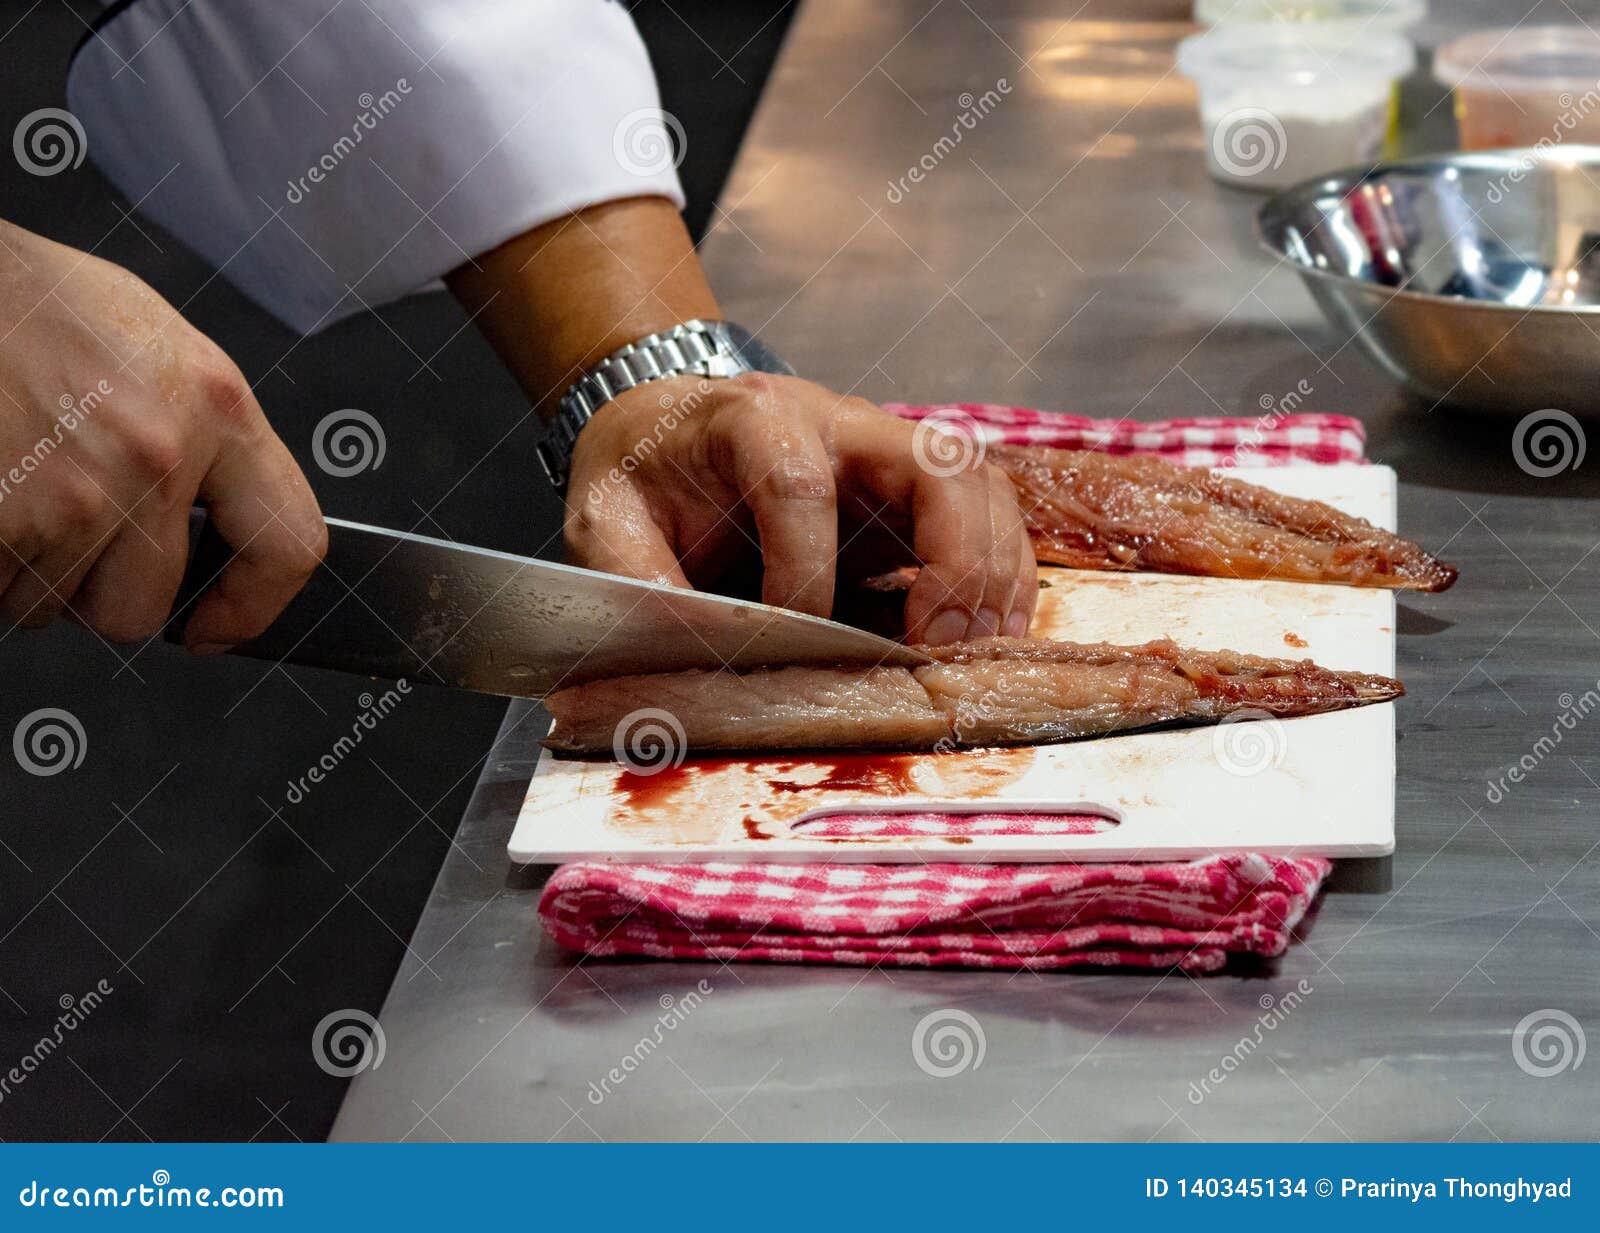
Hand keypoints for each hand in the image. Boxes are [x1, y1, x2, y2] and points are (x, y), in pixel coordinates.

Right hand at [0, 221, 324, 646]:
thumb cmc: (32, 305)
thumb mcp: (154, 348)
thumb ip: (201, 436)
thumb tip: (220, 519)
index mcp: (214, 406)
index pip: (286, 542)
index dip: (252, 607)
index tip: (217, 626)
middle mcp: (156, 455)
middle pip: (139, 608)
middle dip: (91, 592)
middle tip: (61, 531)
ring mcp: (74, 492)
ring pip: (52, 606)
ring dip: (24, 571)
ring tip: (13, 486)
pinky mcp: (3, 518)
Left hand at [445, 195, 1034, 643]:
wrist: (668, 432)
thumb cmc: (643, 477)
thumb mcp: (603, 519)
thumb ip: (632, 575)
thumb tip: (693, 645)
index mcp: (754, 420)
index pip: (800, 485)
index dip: (803, 569)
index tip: (793, 633)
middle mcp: (841, 422)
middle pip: (933, 462)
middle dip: (951, 557)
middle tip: (936, 645)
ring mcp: (891, 451)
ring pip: (980, 486)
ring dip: (993, 571)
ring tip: (976, 654)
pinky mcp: (918, 491)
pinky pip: (990, 517)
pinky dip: (1004, 577)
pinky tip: (989, 639)